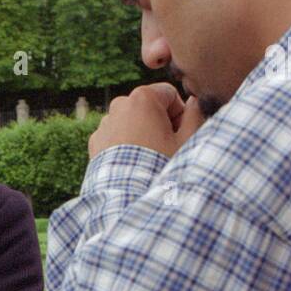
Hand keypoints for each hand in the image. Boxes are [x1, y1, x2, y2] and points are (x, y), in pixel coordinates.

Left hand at [88, 83, 204, 159]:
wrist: (130, 197)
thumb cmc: (162, 165)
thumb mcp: (188, 139)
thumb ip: (196, 113)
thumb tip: (195, 102)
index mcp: (142, 98)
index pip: (169, 94)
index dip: (180, 112)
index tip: (181, 132)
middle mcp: (119, 105)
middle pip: (149, 107)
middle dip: (161, 123)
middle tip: (168, 146)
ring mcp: (104, 124)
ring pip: (132, 122)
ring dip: (143, 133)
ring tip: (151, 157)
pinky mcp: (95, 143)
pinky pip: (116, 137)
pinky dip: (126, 145)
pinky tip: (135, 163)